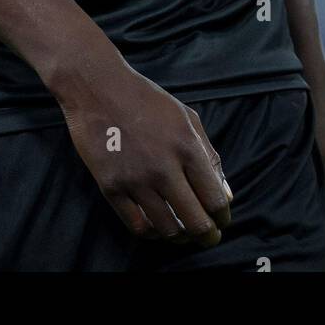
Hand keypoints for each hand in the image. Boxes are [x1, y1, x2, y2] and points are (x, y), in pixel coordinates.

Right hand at [57, 61, 232, 245]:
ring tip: (183, 232)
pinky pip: (137, 226)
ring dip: (180, 236)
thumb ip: (209, 155)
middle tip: (208, 236)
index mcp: (187, 146)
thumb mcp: (186, 117)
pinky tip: (157, 227)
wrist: (97, 87)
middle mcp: (163, 167)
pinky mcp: (111, 188)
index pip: (215, 199)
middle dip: (207, 235)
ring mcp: (135, 180)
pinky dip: (152, 233)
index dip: (223, 217)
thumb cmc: (146, 100)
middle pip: (195, 222)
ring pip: (167, 229)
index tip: (221, 220)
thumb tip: (227, 195)